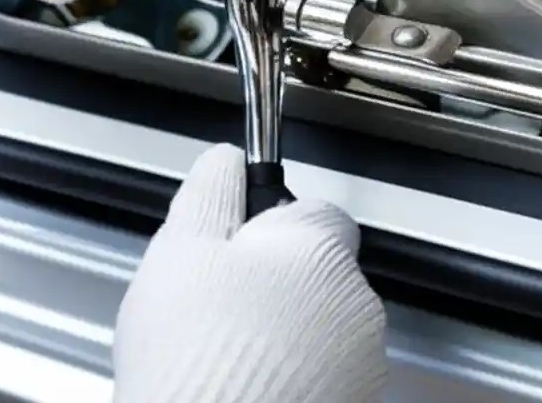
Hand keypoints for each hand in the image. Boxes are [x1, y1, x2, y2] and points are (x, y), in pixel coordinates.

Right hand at [114, 145, 386, 402]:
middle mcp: (354, 300)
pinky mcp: (356, 401)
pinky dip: (299, 376)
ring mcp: (362, 359)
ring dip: (290, 331)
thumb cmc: (194, 357)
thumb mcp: (179, 252)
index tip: (235, 243)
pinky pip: (328, 373)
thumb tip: (223, 162)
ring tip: (230, 353)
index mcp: (317, 248)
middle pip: (318, 269)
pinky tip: (253, 387)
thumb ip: (210, 194)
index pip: (312, 208)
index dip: (267, 225)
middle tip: (220, 305)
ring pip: (324, 325)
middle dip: (278, 281)